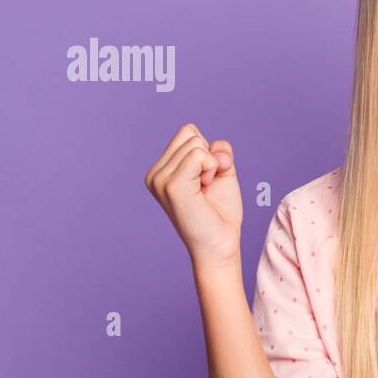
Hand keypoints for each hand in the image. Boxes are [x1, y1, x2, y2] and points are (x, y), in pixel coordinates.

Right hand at [144, 123, 241, 268]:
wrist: (220, 244)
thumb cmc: (220, 213)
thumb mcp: (221, 173)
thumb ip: (219, 152)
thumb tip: (217, 146)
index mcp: (162, 170)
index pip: (188, 133)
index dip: (207, 152)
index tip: (206, 180)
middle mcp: (156, 174)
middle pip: (190, 134)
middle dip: (209, 157)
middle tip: (207, 187)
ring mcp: (160, 179)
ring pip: (195, 143)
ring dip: (211, 166)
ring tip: (205, 191)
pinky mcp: (171, 185)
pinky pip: (199, 155)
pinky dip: (212, 169)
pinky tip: (205, 190)